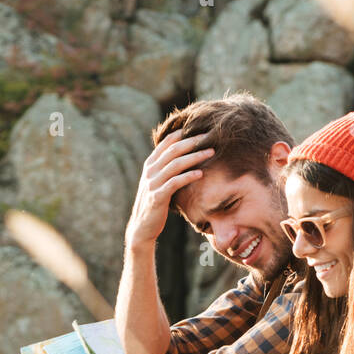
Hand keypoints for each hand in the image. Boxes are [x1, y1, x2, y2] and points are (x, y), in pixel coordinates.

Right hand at [124, 129, 214, 251]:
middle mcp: (150, 171)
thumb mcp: (157, 182)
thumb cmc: (154, 203)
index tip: (200, 127)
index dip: (183, 133)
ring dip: (195, 156)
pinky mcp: (158, 197)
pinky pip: (175, 183)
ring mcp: (153, 183)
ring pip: (175, 164)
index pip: (167, 142)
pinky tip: (200, 174)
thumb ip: (166, 168)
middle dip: (192, 142)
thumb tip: (184, 155)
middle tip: (210, 136)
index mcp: (150, 164)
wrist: (142, 227)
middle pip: (173, 150)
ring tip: (211, 152)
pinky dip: (188, 176)